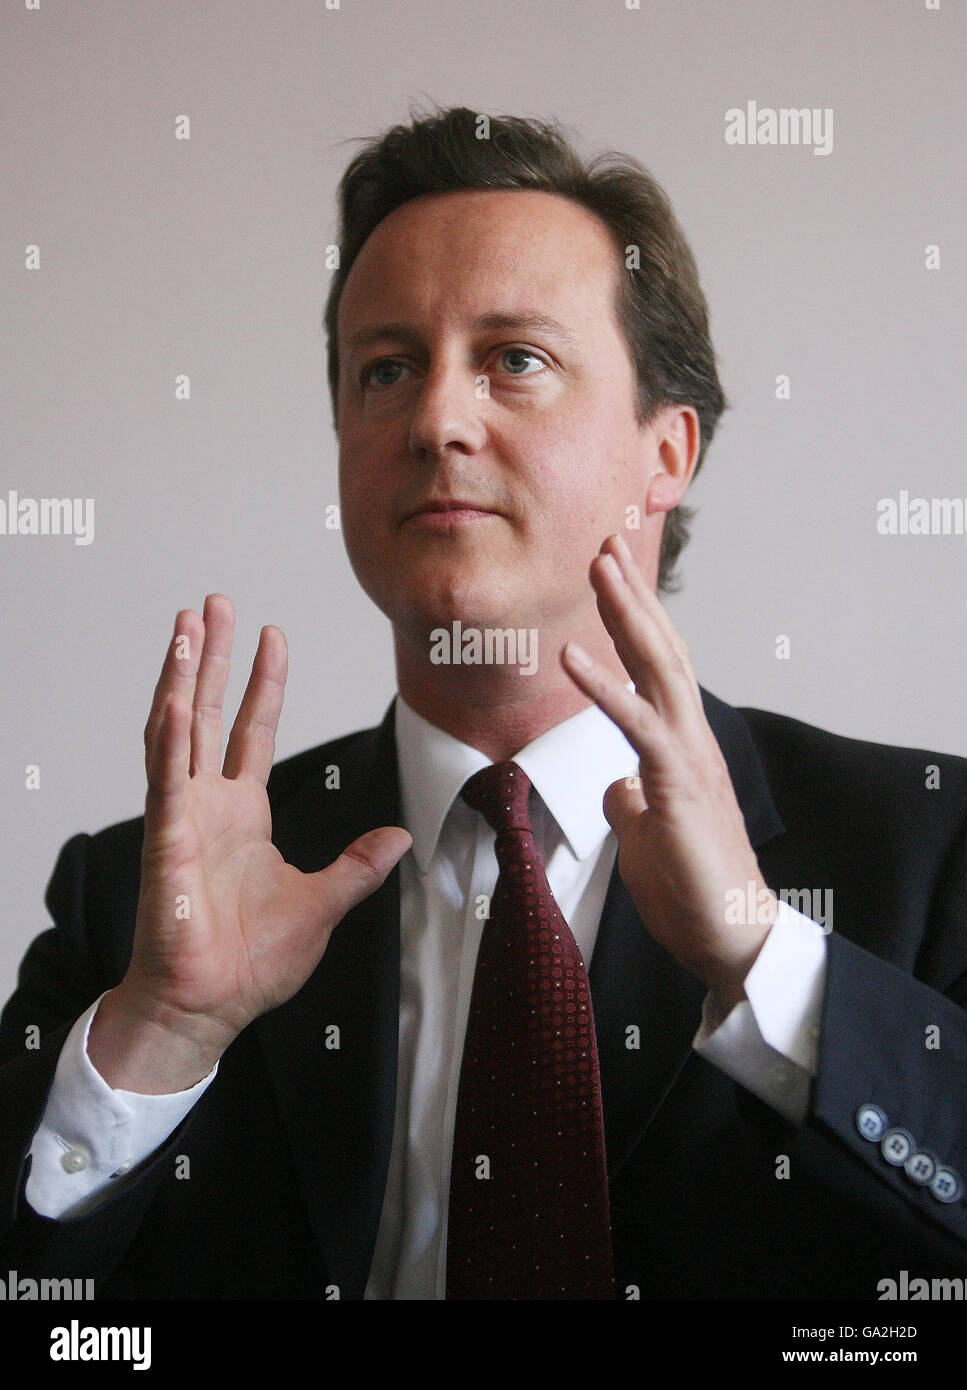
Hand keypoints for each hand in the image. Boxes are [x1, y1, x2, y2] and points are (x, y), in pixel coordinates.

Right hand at [88, 595, 410, 1091]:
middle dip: (214, 658)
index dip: (262, 683)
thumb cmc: (250, 964)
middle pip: (208, 713)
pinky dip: (169, 740)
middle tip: (214, 604)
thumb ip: (359, 865)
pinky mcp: (166, 843)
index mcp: (241, 815)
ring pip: (177, 732)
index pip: (251, 731)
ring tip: (188, 627)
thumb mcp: (324, 902)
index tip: (272, 637)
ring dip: (182, 679)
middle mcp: (207, 806)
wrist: (211, 1008)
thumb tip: (400, 836)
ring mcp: (181, 820)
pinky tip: (175, 699)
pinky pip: (166, 782)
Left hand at [560, 534, 775, 1014]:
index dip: (634, 619)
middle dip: (630, 593)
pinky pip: (638, 726)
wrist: (729, 935)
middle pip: (660, 649)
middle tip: (606, 540)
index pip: (657, 667)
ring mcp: (688, 757)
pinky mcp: (679, 785)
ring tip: (599, 566)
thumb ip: (633, 799)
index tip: (609, 574)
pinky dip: (603, 687)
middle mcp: (689, 737)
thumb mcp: (646, 834)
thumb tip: (616, 785)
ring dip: (625, 615)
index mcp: (680, 744)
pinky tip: (572, 655)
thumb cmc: (693, 887)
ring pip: (658, 669)